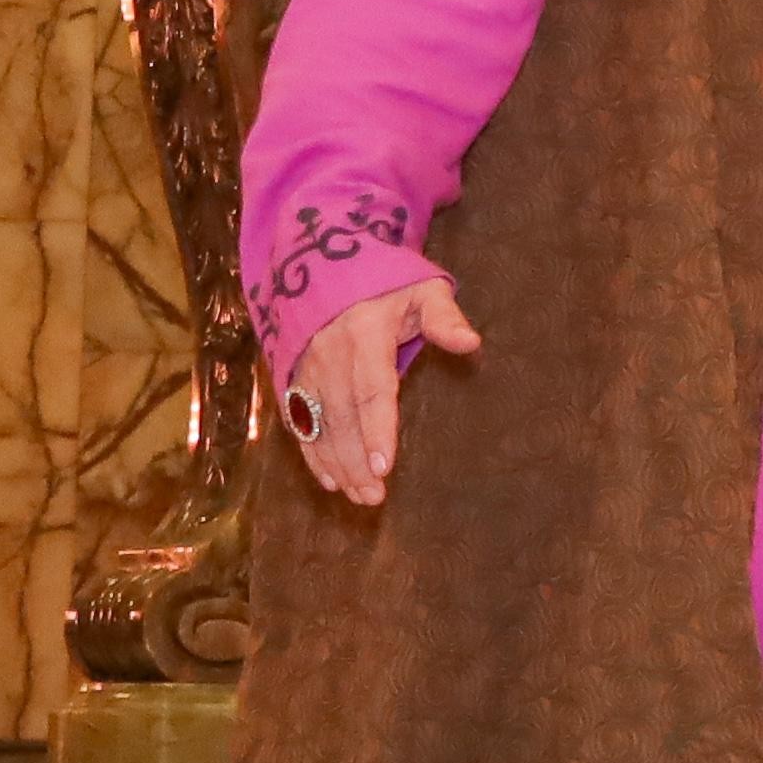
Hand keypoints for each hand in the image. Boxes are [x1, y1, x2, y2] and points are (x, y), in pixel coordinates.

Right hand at [285, 277, 481, 508]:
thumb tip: (470, 342)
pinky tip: (329, 480)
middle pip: (342, 416)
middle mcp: (329, 354)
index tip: (384, 465)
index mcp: (364, 333)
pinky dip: (311, 452)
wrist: (324, 265)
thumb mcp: (422, 289)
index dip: (377, 429)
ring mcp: (306, 367)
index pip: (371, 389)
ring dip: (336, 463)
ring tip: (358, 496)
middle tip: (374, 497)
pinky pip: (299, 420)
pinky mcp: (292, 376)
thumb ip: (444, 317)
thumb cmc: (386, 282)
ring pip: (319, 424)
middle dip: (355, 460)